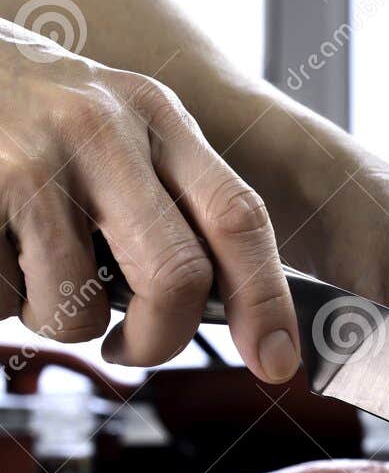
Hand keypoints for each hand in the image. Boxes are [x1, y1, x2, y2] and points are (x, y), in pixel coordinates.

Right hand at [0, 22, 299, 380]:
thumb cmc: (24, 110)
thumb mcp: (112, 122)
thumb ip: (168, 193)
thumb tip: (232, 305)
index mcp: (154, 114)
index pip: (239, 216)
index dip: (267, 301)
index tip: (276, 361)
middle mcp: (100, 129)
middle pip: (176, 276)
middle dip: (159, 340)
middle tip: (131, 349)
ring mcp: (30, 160)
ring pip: (78, 308)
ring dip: (57, 320)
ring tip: (30, 273)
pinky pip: (4, 300)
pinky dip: (1, 299)